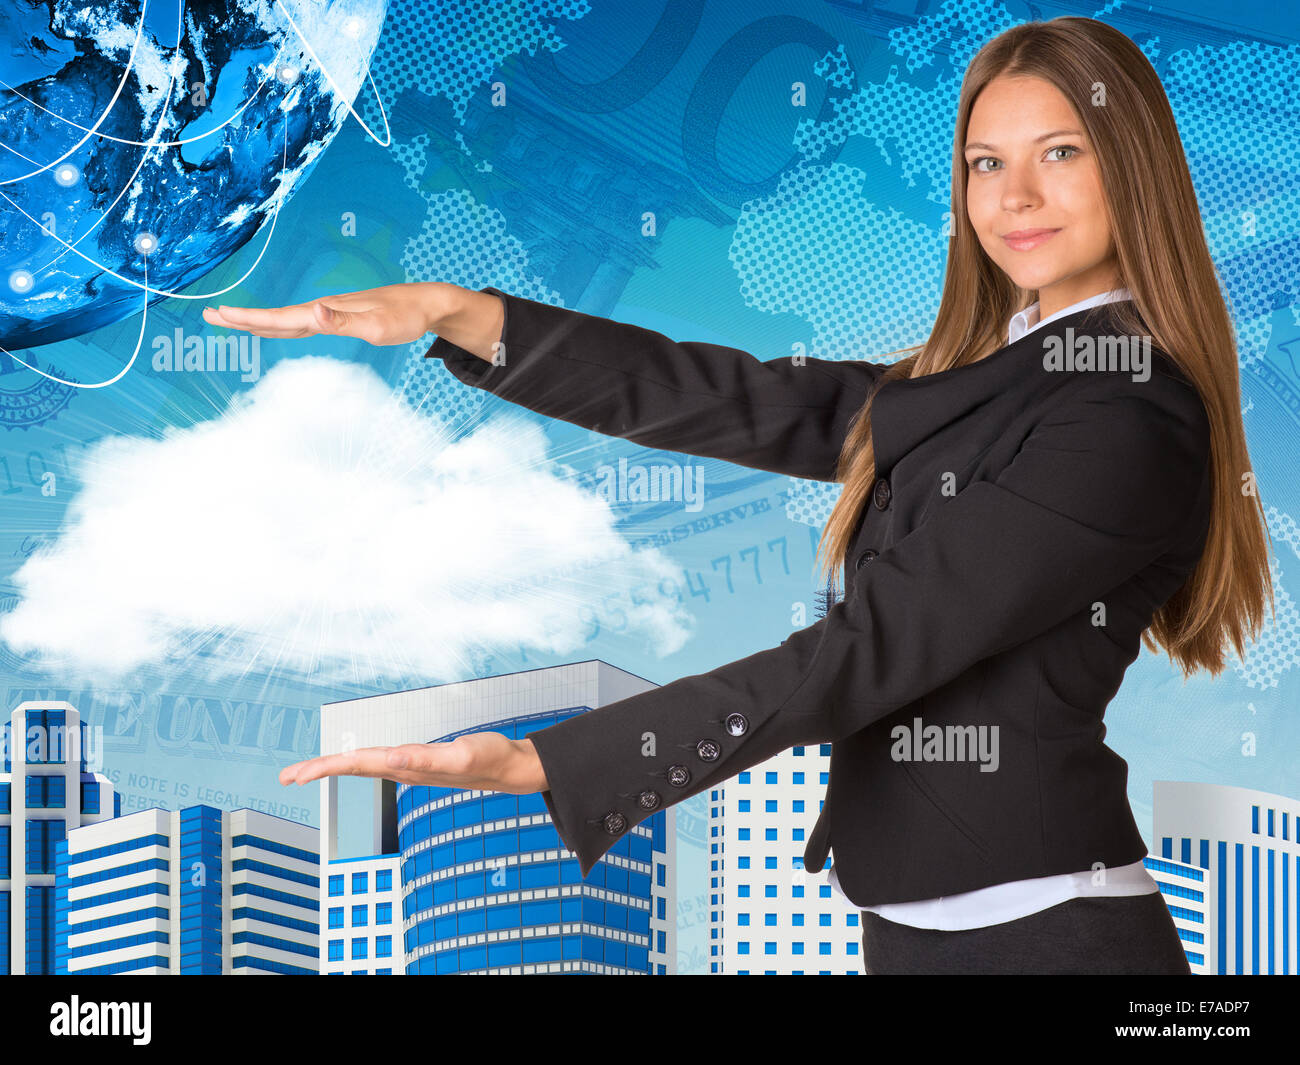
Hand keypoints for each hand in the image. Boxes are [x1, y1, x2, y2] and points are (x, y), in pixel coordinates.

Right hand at [202, 281, 449, 346]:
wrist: (423, 303)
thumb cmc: (404, 316)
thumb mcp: (377, 325)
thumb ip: (343, 321)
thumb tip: (313, 314)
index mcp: (325, 311)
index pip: (281, 317)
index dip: (250, 319)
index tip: (221, 315)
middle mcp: (322, 309)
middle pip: (276, 316)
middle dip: (242, 318)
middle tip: (209, 314)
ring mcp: (329, 312)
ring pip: (286, 319)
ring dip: (257, 321)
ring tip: (229, 319)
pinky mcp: (337, 316)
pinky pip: (301, 323)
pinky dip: (280, 326)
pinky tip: (276, 328)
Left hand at [279, 733, 549, 793]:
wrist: (509, 769)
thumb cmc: (490, 759)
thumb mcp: (462, 755)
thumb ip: (428, 759)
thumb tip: (392, 759)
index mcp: (408, 766)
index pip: (359, 765)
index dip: (328, 767)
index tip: (299, 775)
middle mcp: (403, 768)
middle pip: (353, 767)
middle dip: (319, 770)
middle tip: (285, 776)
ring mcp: (409, 766)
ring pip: (363, 765)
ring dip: (333, 767)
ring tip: (304, 772)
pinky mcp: (416, 761)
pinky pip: (379, 761)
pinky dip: (357, 761)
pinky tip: (348, 763)